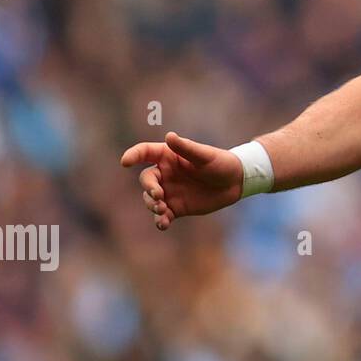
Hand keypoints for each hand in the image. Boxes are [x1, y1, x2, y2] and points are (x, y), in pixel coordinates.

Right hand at [119, 132, 244, 230]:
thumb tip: (169, 136)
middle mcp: (165, 174)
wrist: (235, 182)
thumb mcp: (205, 155)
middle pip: (146, 180)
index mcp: (169, 156)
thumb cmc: (220, 162)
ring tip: (162, 210)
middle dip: (149, 188)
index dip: (133, 155)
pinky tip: (163, 224)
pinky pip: (162, 215)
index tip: (125, 162)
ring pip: (150, 199)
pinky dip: (160, 221)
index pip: (145, 152)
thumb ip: (186, 148)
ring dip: (152, 205)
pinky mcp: (176, 207)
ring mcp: (169, 191)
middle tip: (159, 196)